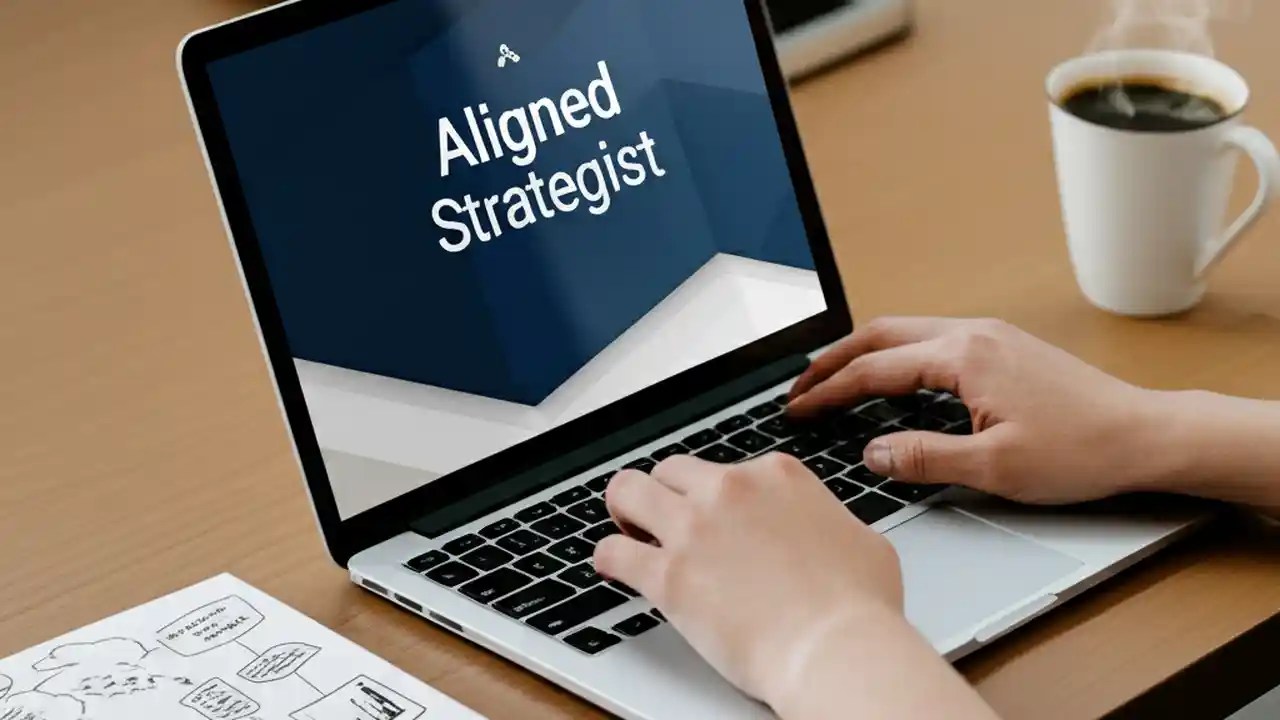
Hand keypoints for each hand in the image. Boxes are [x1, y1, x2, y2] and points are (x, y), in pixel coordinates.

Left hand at [593, 453, 903, 708]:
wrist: (836, 649)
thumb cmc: (858, 607)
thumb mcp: (861, 540)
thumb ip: (827, 522)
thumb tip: (824, 532)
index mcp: (776, 476)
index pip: (725, 470)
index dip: (714, 497)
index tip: (714, 518)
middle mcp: (729, 491)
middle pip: (670, 471)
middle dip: (665, 495)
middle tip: (664, 522)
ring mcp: (693, 530)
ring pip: (628, 491)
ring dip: (625, 511)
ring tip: (630, 532)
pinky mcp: (667, 575)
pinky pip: (612, 552)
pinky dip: (608, 559)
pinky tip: (613, 568)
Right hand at [788, 317, 1167, 503]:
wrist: (1143, 435)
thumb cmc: (1081, 449)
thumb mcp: (994, 467)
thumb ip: (924, 457)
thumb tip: (873, 453)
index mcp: (963, 357)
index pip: (873, 370)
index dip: (828, 393)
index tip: (797, 409)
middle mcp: (972, 334)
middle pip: (880, 334)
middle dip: (833, 360)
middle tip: (800, 387)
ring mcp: (989, 335)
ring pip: (905, 331)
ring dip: (863, 353)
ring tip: (833, 380)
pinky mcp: (1003, 346)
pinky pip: (930, 339)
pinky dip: (895, 354)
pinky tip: (891, 379)